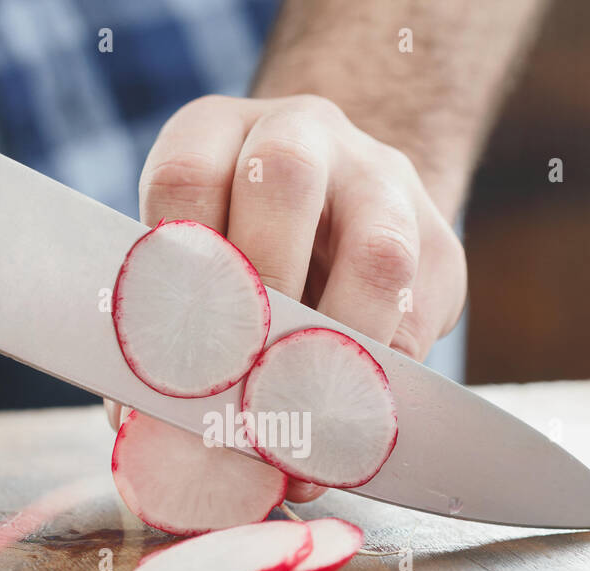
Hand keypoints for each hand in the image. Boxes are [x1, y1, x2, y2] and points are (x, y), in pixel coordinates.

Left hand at [107, 94, 467, 501]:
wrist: (342, 210)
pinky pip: (420, 315)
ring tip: (303, 409)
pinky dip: (380, 376)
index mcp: (219, 132)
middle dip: (262, 287)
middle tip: (242, 371)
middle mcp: (302, 135)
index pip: (188, 179)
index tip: (171, 352)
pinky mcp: (439, 242)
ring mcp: (382, 180)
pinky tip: (346, 414)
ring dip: (336, 344)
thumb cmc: (241, 251)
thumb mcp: (192, 259)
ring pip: (378, 253)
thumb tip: (150, 419)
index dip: (177, 270)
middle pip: (285, 180)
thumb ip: (169, 322)